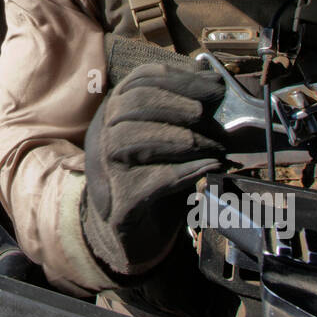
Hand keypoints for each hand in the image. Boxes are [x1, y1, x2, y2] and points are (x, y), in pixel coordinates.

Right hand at [80, 59, 226, 277]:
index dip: (176, 79)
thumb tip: (215, 80)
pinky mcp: (120, 205)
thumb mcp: (173, 139)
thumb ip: (188, 113)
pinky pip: (146, 182)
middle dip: (172, 104)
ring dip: (175, 138)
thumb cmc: (158, 179)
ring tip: (211, 146)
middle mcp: (102, 138)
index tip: (213, 87)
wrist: (139, 237)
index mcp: (115, 115)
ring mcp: (106, 172)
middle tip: (206, 116)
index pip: (137, 82)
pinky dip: (182, 172)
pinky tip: (210, 168)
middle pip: (128, 106)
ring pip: (126, 141)